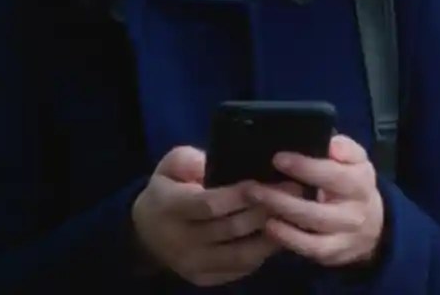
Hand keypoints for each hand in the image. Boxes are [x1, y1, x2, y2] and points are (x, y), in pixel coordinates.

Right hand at [131, 146, 280, 286]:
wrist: (146, 233)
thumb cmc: (166, 190)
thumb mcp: (170, 165)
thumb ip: (191, 160)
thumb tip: (218, 162)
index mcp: (169, 208)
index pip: (209, 205)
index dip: (238, 195)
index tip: (264, 181)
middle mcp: (180, 241)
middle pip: (230, 229)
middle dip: (264, 210)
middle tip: (294, 191)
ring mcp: (192, 264)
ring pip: (240, 254)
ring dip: (271, 235)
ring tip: (292, 214)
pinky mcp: (204, 279)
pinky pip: (239, 269)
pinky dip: (261, 253)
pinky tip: (278, 234)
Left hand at [245, 135, 384, 267]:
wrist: (373, 223)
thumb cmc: (353, 182)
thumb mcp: (356, 160)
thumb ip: (345, 147)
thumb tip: (332, 145)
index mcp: (360, 183)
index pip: (333, 176)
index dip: (305, 168)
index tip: (277, 159)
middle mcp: (355, 214)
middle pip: (317, 212)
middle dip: (283, 200)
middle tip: (253, 188)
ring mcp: (345, 238)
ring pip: (312, 234)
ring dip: (282, 220)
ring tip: (258, 204)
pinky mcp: (334, 254)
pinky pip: (310, 249)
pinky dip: (288, 239)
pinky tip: (269, 226)